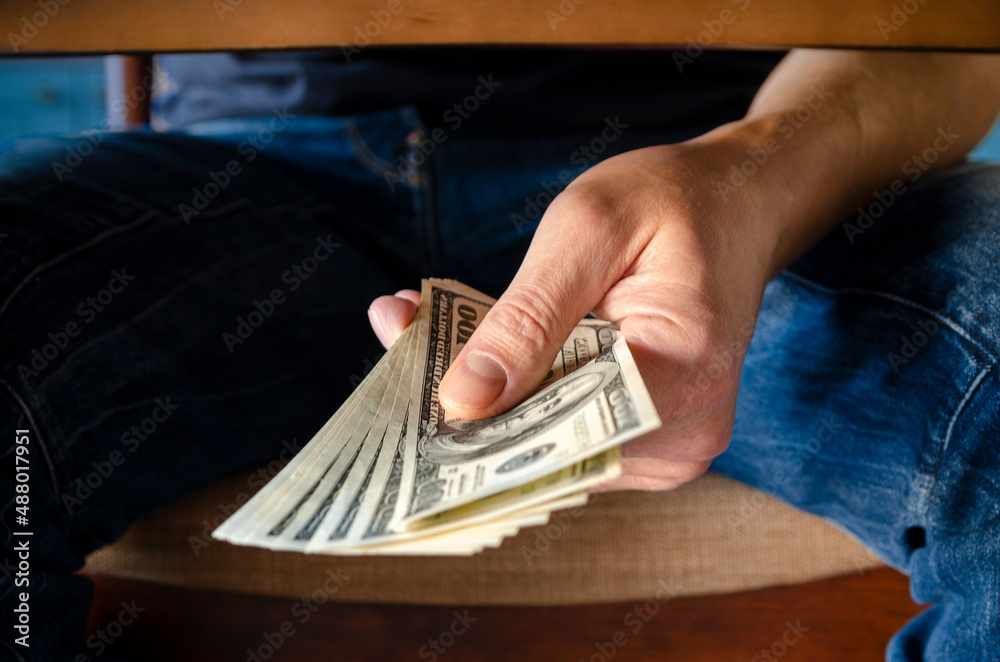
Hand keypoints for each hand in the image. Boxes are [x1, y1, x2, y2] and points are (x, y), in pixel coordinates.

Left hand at [369, 123, 782, 490]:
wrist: (735, 205)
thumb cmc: (670, 201)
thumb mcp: (588, 230)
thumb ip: (527, 317)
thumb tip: (463, 399)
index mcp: (684, 374)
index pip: (559, 432)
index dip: (477, 418)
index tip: (404, 379)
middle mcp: (685, 435)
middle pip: (547, 450)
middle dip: (468, 401)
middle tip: (402, 335)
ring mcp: (672, 448)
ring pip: (549, 448)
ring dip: (488, 398)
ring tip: (432, 329)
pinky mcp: (650, 442)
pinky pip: (568, 435)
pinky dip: (520, 397)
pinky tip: (484, 349)